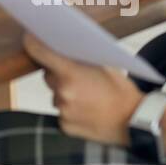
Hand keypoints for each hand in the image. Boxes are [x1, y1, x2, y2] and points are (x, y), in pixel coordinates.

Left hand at [23, 33, 142, 145]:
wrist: (135, 121)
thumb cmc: (122, 90)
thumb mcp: (104, 65)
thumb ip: (80, 57)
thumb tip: (62, 44)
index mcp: (72, 74)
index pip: (40, 53)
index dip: (33, 44)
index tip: (29, 38)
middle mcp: (63, 93)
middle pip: (49, 75)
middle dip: (58, 72)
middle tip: (78, 75)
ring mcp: (63, 111)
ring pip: (56, 94)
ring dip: (65, 92)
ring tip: (88, 95)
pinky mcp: (65, 126)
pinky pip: (61, 112)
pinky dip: (71, 109)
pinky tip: (87, 109)